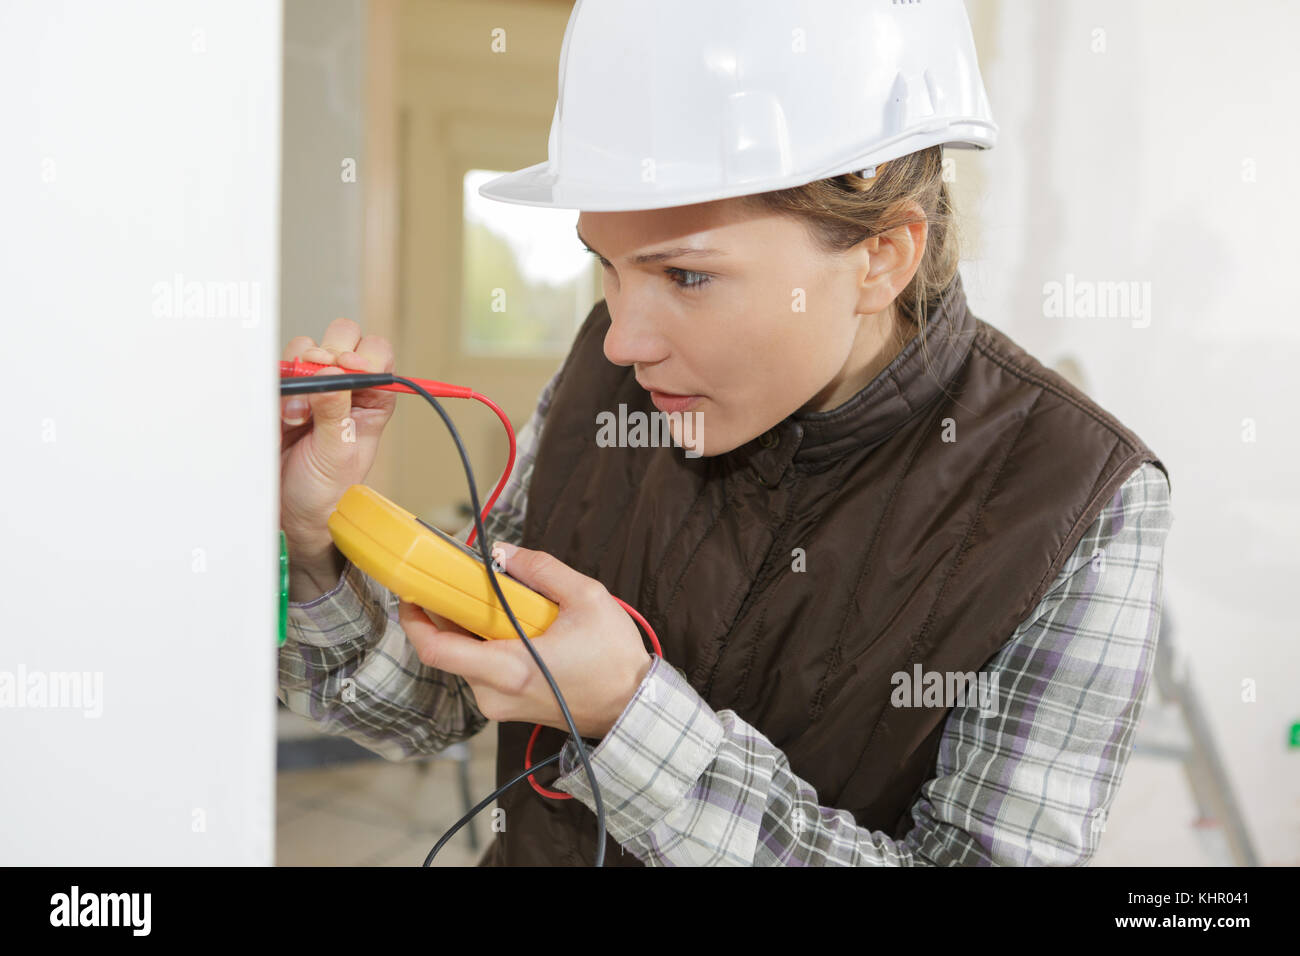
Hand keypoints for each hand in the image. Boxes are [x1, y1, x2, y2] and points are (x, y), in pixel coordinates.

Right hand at [280, 318, 395, 563]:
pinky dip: (280, 383)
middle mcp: (345, 387)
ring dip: (302, 374)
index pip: (376, 353)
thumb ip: (335, 412)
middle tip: (321, 381)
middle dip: (329, 354)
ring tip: (300, 414)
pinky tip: (285, 415)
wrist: (290, 513)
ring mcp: (312, 387)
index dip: (361, 355)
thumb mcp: (339, 453)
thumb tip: (331, 372)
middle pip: (342, 338)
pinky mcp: (283, 392)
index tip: (346, 369)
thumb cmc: (327, 491)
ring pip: (307, 347)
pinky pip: (280, 368)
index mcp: (373, 399)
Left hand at [397, 542, 653, 738]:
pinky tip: (511, 625)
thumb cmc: (614, 659)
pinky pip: (483, 671)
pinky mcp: (509, 707)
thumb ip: (541, 570)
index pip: (437, 649)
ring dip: (472, 628)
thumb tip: (503, 553)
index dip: (414, 619)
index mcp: (509, 669)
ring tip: (500, 602)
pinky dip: (487, 645)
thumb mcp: (587, 599)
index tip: (411, 591)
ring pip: (466, 660)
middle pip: (448, 650)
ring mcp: (500, 705)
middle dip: (449, 613)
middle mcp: (496, 694)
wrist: (632, 708)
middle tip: (463, 581)